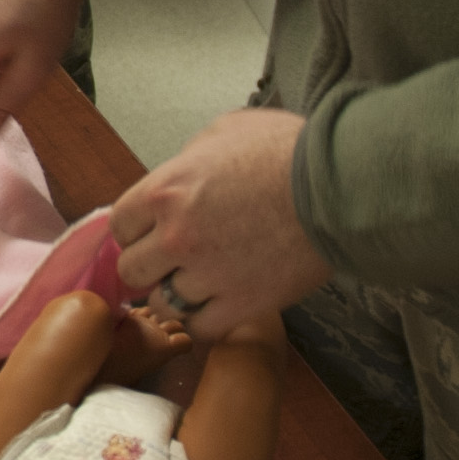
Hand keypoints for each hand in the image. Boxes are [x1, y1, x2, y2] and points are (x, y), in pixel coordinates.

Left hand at [104, 108, 324, 339]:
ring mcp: (207, 275)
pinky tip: (220, 303)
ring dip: (176, 294)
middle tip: (174, 258)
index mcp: (166, 191)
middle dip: (150, 263)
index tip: (150, 232)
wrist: (340, 186)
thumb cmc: (287, 151)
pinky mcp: (241, 305)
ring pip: (162, 304)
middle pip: (132, 270)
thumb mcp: (226, 131)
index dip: (135, 229)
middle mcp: (177, 237)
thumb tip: (181, 174)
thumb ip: (190, 158)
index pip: (118, 225)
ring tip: (200, 282)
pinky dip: (205, 319)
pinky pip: (201, 327)